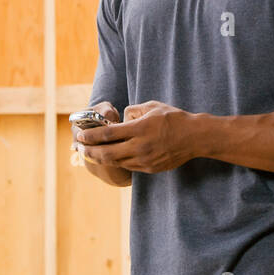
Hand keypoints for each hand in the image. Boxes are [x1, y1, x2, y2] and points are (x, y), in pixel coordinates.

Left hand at [74, 100, 200, 172]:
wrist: (194, 137)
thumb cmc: (173, 118)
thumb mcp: (151, 106)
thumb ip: (132, 111)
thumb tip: (120, 118)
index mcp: (139, 129)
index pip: (108, 134)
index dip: (91, 136)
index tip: (80, 136)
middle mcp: (140, 146)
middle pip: (107, 153)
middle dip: (90, 152)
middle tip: (79, 149)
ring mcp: (144, 160)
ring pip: (116, 163)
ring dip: (100, 159)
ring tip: (90, 154)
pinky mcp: (149, 168)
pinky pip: (128, 166)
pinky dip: (116, 162)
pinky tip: (110, 158)